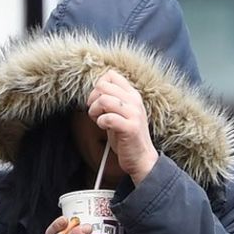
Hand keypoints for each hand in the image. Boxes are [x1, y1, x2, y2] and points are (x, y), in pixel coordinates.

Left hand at [86, 70, 157, 184]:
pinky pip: (107, 118)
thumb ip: (112, 99)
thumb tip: (96, 89)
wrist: (141, 157)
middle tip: (95, 112)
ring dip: (94, 111)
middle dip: (92, 99)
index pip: (110, 75)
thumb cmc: (127, 136)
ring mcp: (134, 114)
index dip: (97, 86)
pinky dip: (100, 122)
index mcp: (132, 95)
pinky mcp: (130, 128)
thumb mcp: (121, 112)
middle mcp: (134, 101)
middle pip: (103, 86)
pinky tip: (104, 127)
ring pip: (104, 100)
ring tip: (98, 120)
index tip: (97, 100)